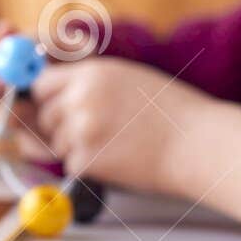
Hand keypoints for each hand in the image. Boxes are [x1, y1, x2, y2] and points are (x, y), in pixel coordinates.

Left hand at [31, 57, 212, 194]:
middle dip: (60, 126)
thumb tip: (55, 92)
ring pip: (56, 143)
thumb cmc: (173, 112)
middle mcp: (79, 99)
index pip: (41, 85)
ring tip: (115, 145)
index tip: (57, 108)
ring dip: (76, 148)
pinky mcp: (87, 160)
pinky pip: (71, 165)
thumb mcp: (126, 78)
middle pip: (45, 116)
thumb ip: (88, 82)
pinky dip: (89, 167)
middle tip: (94, 133)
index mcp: (89, 74)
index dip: (47, 98)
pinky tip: (118, 160)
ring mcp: (80, 130)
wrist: (199, 144)